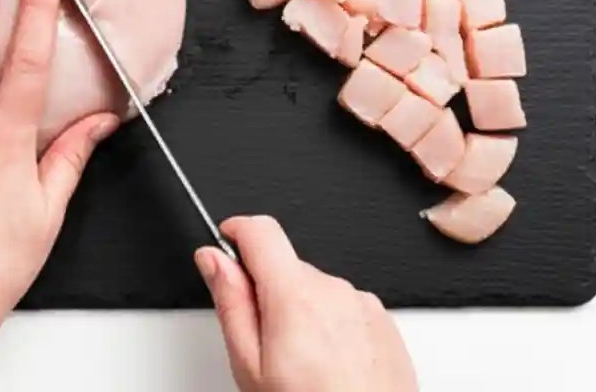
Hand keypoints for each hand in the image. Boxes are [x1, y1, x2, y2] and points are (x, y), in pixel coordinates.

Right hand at [196, 216, 417, 391]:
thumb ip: (230, 303)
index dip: (236, 232)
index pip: (260, 230)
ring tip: (302, 365)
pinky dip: (331, 327)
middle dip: (268, 291)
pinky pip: (344, 309)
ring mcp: (363, 304)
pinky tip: (329, 366)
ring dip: (301, 312)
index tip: (227, 245)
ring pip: (316, 290)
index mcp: (295, 296)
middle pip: (287, 266)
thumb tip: (213, 259)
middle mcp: (335, 290)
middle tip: (264, 344)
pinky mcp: (382, 322)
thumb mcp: (251, 366)